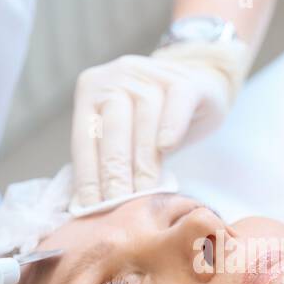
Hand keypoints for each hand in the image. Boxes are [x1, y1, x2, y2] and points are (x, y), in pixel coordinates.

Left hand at [69, 39, 249, 208]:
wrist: (197, 83)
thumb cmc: (153, 120)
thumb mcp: (123, 133)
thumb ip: (106, 158)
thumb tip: (86, 207)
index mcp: (92, 89)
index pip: (86, 138)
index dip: (89, 176)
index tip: (92, 210)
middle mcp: (118, 75)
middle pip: (113, 131)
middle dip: (114, 174)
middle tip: (118, 207)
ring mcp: (151, 74)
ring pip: (144, 122)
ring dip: (143, 163)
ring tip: (144, 193)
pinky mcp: (185, 80)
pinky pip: (176, 103)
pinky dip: (171, 126)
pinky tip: (166, 148)